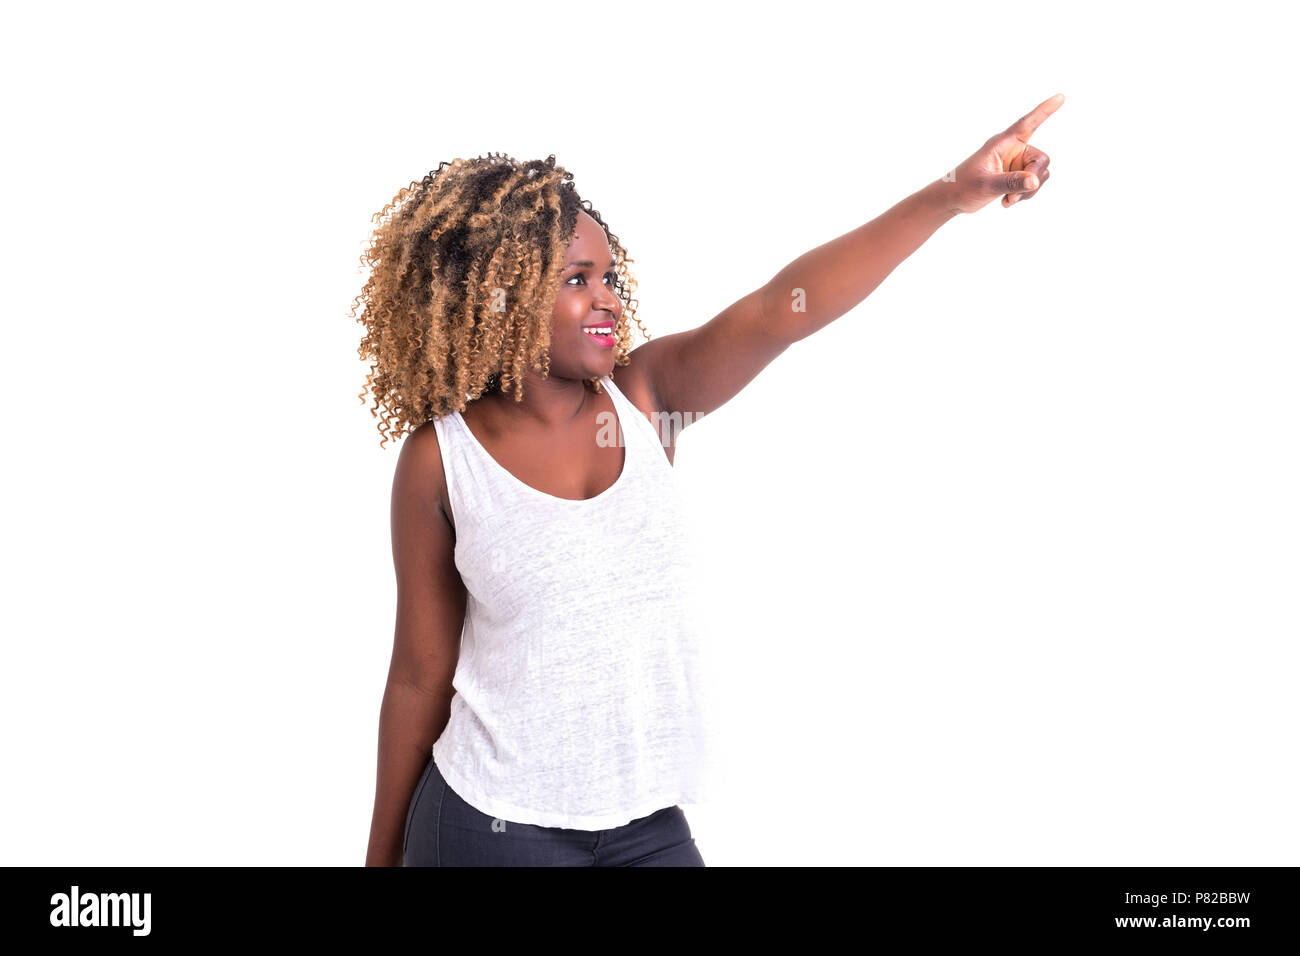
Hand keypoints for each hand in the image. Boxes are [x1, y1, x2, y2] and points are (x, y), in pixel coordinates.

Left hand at [940, 93, 1063, 213]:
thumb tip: (1035, 181)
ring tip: (1008, 200)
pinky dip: (1025, 194)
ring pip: (1040, 173)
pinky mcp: (1016, 175)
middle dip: (1033, 180)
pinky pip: (1033, 183)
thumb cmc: (963, 186)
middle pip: (1041, 159)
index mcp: (1003, 143)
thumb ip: (1011, 182)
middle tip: (1015, 196)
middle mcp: (1013, 149)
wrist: (952, 199)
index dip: (1045, 110)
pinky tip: (1007, 201)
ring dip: (1028, 190)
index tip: (1061, 97)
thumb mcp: (986, 184)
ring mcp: (1016, 163)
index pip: (1027, 123)